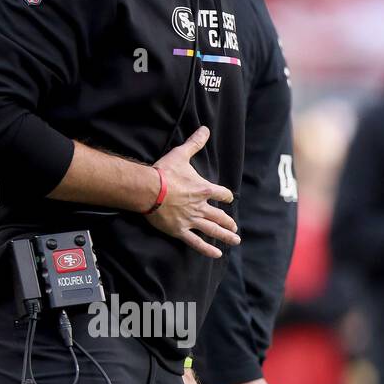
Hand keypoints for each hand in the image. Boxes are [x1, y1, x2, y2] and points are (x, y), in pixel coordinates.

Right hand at [145, 126, 239, 259]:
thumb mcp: (181, 155)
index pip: (221, 194)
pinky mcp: (180, 230)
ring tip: (235, 240)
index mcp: (203, 189)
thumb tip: (205, 129)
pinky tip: (216, 254)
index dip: (226, 196)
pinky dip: (207, 249)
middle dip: (228, 222)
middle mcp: (200, 206)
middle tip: (234, 228)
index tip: (228, 199)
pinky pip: (196, 242)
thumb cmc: (164, 172)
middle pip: (220, 215)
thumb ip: (195, 143)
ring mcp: (191, 220)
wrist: (148, 189)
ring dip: (225, 236)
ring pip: (212, 230)